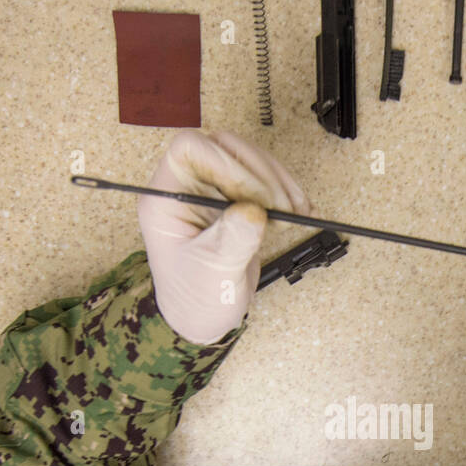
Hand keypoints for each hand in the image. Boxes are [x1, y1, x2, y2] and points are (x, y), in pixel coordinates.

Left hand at [138, 129, 310, 344]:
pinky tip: (300, 212)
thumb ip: (231, 241)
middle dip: (259, 174)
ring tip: (295, 212)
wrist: (204, 317)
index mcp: (165, 198)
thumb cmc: (195, 298)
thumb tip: (252, 211)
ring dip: (278, 181)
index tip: (253, 196)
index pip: (189, 150)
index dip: (225, 163)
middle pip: (224, 147)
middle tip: (280, 208)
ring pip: (248, 159)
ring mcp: (212, 190)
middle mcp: (187, 187)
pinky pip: (263, 178)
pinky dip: (285, 191)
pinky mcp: (236, 198)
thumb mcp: (212, 274)